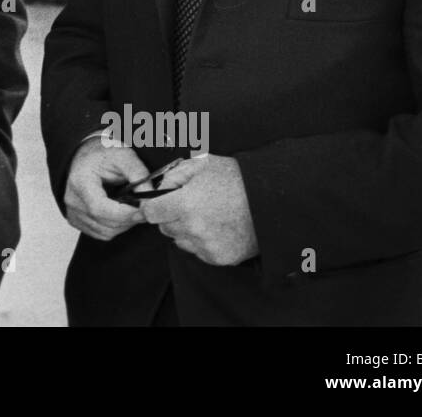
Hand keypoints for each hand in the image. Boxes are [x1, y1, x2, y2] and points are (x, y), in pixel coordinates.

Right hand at [62, 138, 146, 239]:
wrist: (86, 156)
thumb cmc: (103, 155)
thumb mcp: (124, 155)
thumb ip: (139, 174)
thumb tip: (150, 198)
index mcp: (80, 181)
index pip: (100, 208)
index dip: (125, 214)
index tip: (145, 211)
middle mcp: (72, 200)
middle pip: (105, 223)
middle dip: (129, 219)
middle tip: (144, 206)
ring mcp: (72, 212)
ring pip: (106, 232)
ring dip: (124, 224)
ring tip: (131, 206)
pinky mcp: (76, 221)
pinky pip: (101, 233)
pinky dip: (115, 227)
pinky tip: (120, 211)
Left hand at [141, 154, 258, 265]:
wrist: (272, 201)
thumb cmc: (237, 179)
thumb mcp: (202, 164)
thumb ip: (174, 175)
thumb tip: (160, 188)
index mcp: (185, 204)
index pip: (150, 212)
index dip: (152, 205)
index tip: (158, 202)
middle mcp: (193, 228)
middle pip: (165, 227)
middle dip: (171, 215)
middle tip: (189, 204)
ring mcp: (206, 245)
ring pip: (180, 240)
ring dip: (186, 230)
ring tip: (207, 215)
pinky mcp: (219, 257)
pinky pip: (198, 251)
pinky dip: (202, 241)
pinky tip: (217, 227)